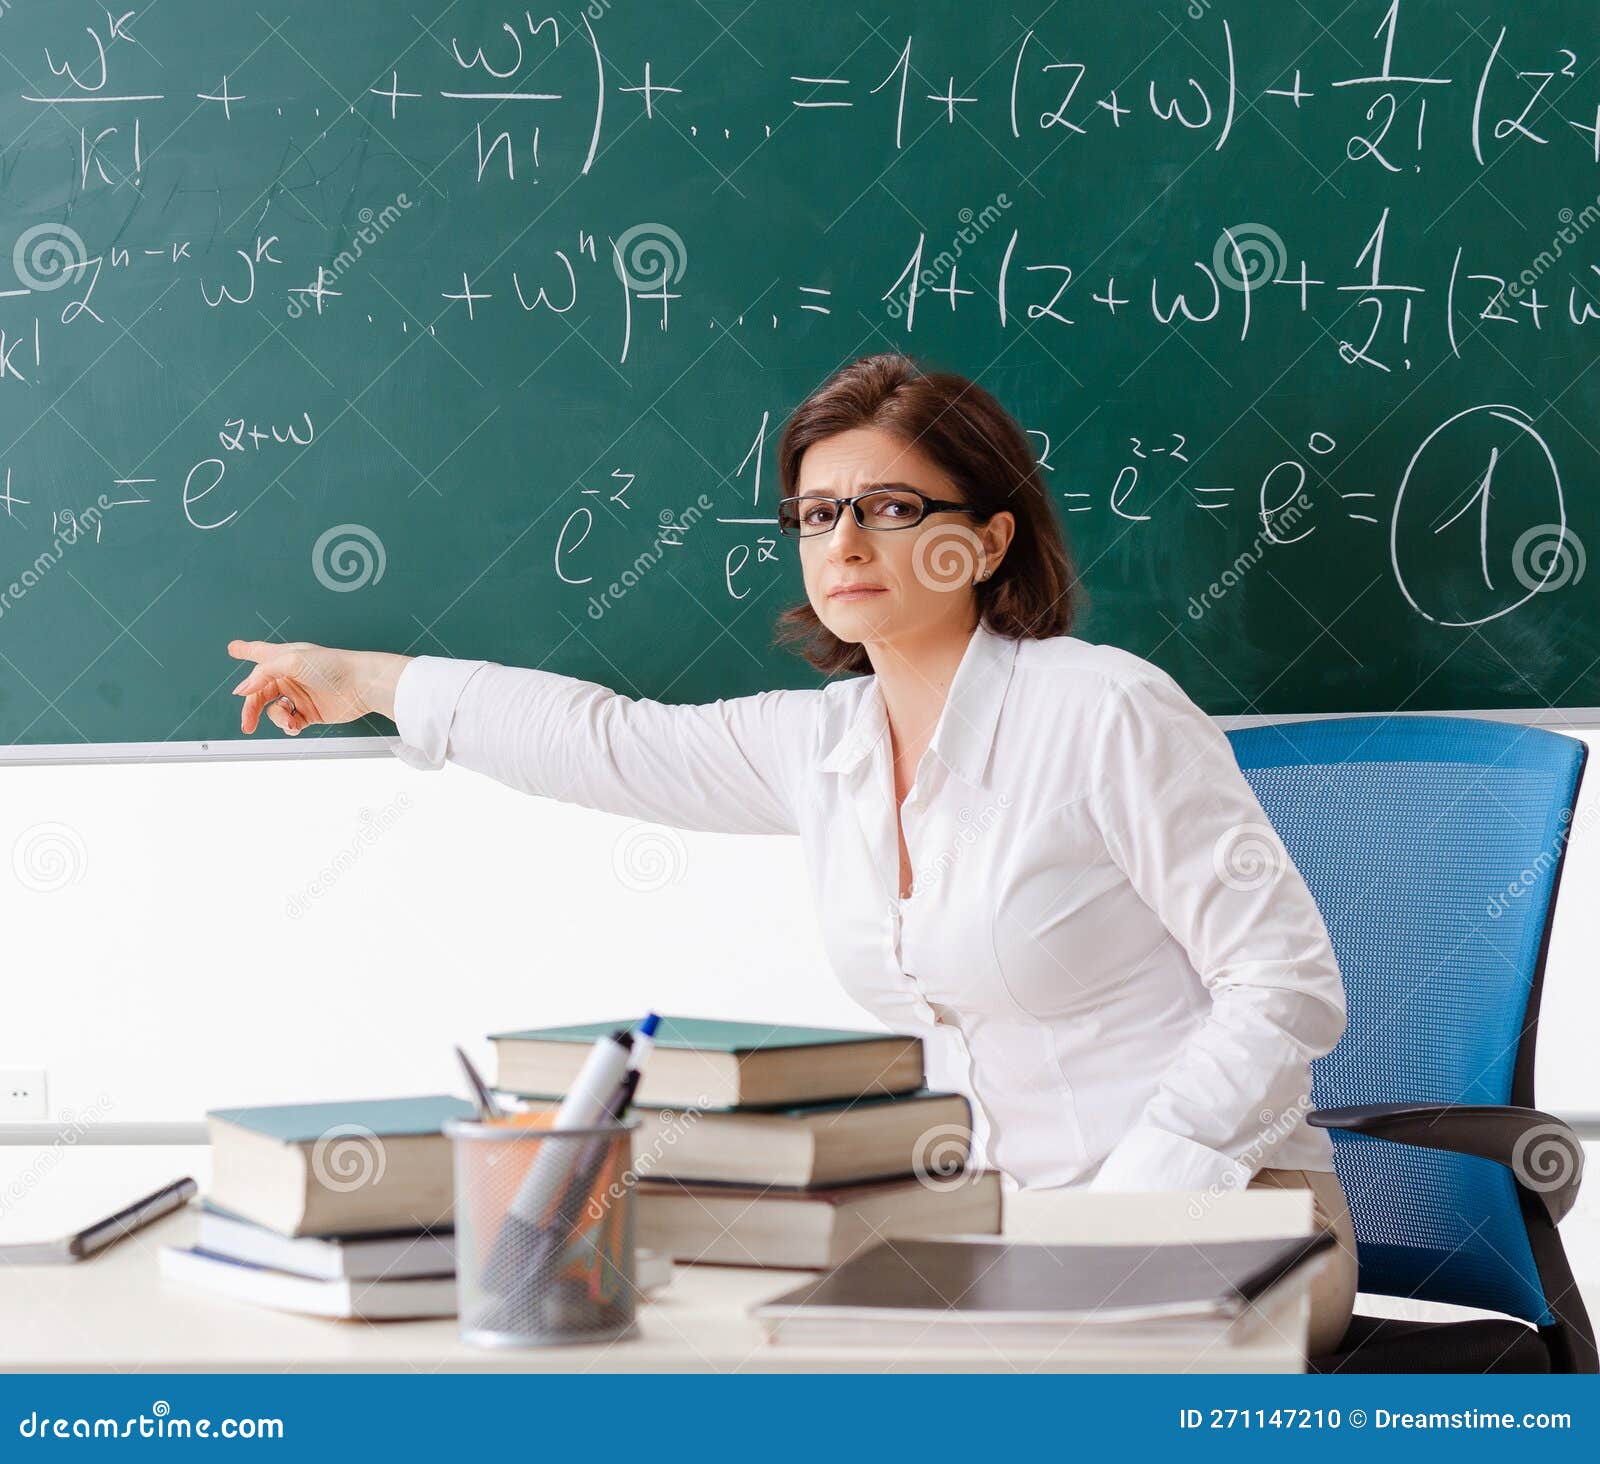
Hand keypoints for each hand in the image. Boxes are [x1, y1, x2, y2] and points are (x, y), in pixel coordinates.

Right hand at [227, 639, 411, 734]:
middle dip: (251, 708)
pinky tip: (295, 725)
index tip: (233, 648)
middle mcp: (290, 676)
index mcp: (284, 658)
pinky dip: (289, 726)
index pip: (259, 653)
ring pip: (274, 710)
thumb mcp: (292, 660)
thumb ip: (263, 673)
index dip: (245, 650)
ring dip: (277, 718)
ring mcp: (300, 695)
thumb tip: (242, 689)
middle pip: (260, 692)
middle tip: (247, 723)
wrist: (362, 685)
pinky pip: (290, 722)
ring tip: (289, 720)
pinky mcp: (310, 713)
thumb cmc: (333, 666)